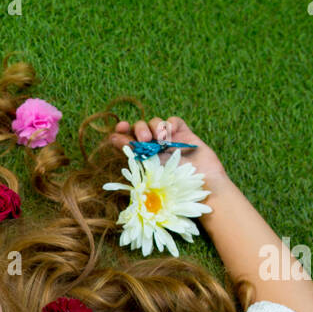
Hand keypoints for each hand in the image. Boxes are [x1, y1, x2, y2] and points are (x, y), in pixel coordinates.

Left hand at [108, 116, 227, 183]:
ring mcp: (169, 141)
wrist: (201, 190)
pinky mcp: (184, 135)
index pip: (127, 140)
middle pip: (140, 127)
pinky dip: (169, 124)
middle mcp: (153, 147)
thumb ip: (132, 154)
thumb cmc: (174, 189)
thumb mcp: (148, 171)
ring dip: (154, 126)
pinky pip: (173, 121)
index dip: (122, 131)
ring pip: (155, 122)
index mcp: (141, 157)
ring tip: (160, 139)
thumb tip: (111, 139)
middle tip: (145, 139)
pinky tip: (170, 134)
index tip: (120, 129)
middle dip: (139, 128)